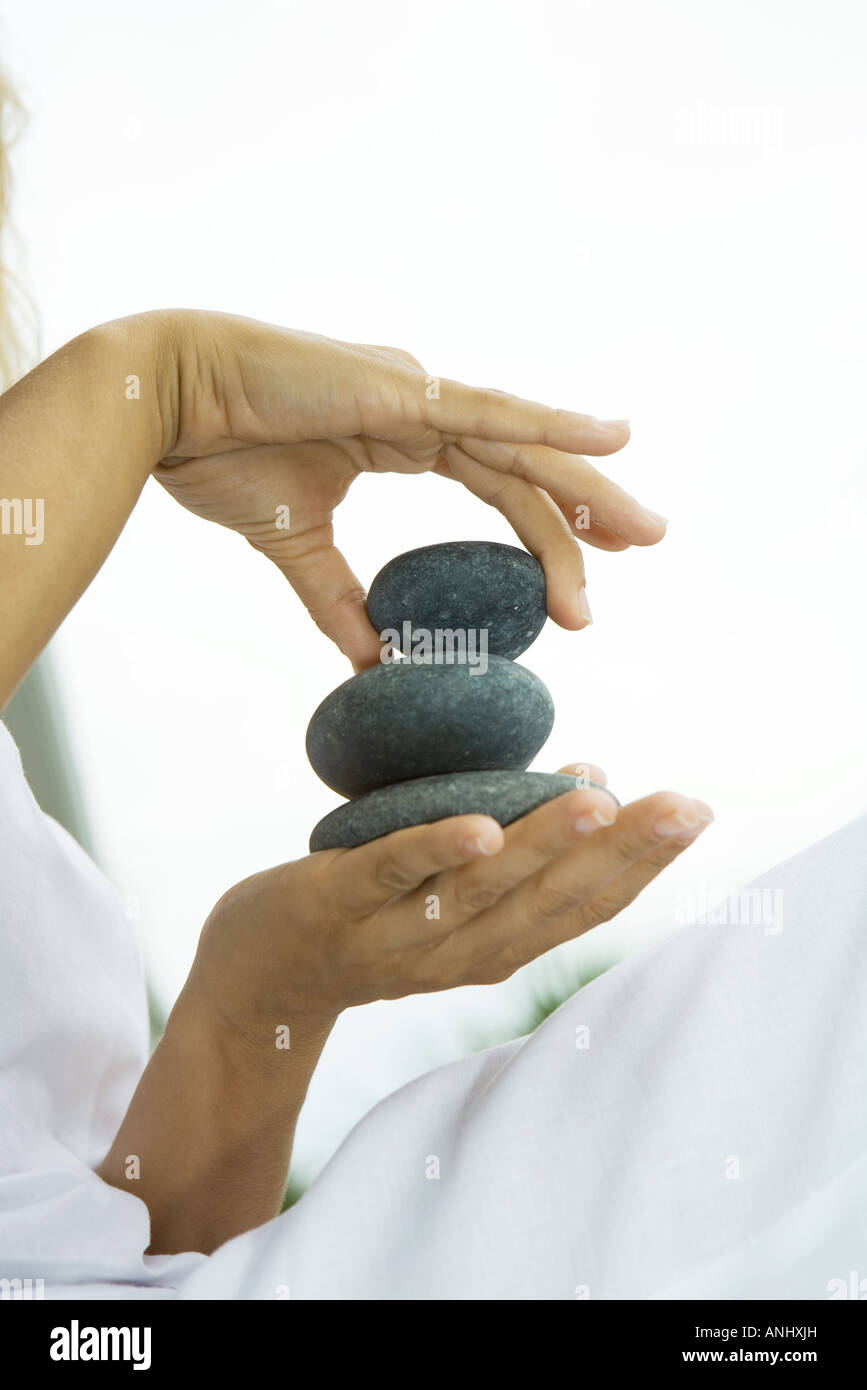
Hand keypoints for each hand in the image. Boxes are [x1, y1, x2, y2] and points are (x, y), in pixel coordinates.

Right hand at [149, 312, 667, 669]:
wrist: (162, 401)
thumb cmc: (217, 451)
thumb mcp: (294, 540)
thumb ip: (338, 598)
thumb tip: (372, 661)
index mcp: (400, 434)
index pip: (496, 484)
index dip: (543, 528)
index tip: (577, 581)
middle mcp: (421, 409)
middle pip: (525, 466)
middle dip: (585, 510)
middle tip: (644, 546)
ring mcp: (415, 394)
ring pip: (520, 447)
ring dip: (584, 489)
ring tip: (641, 532)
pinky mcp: (398, 392)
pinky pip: (488, 413)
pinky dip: (551, 425)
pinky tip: (611, 440)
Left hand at [187, 770, 712, 1032]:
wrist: (256, 981)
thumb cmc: (370, 918)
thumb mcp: (453, 895)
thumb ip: (518, 853)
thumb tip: (594, 779)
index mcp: (493, 946)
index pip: (582, 908)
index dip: (642, 866)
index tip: (696, 815)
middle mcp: (457, 953)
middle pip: (550, 903)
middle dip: (622, 853)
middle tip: (683, 806)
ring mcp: (394, 935)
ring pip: (480, 891)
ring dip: (543, 847)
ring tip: (597, 800)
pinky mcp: (332, 906)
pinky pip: (391, 875)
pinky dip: (436, 853)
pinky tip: (480, 827)